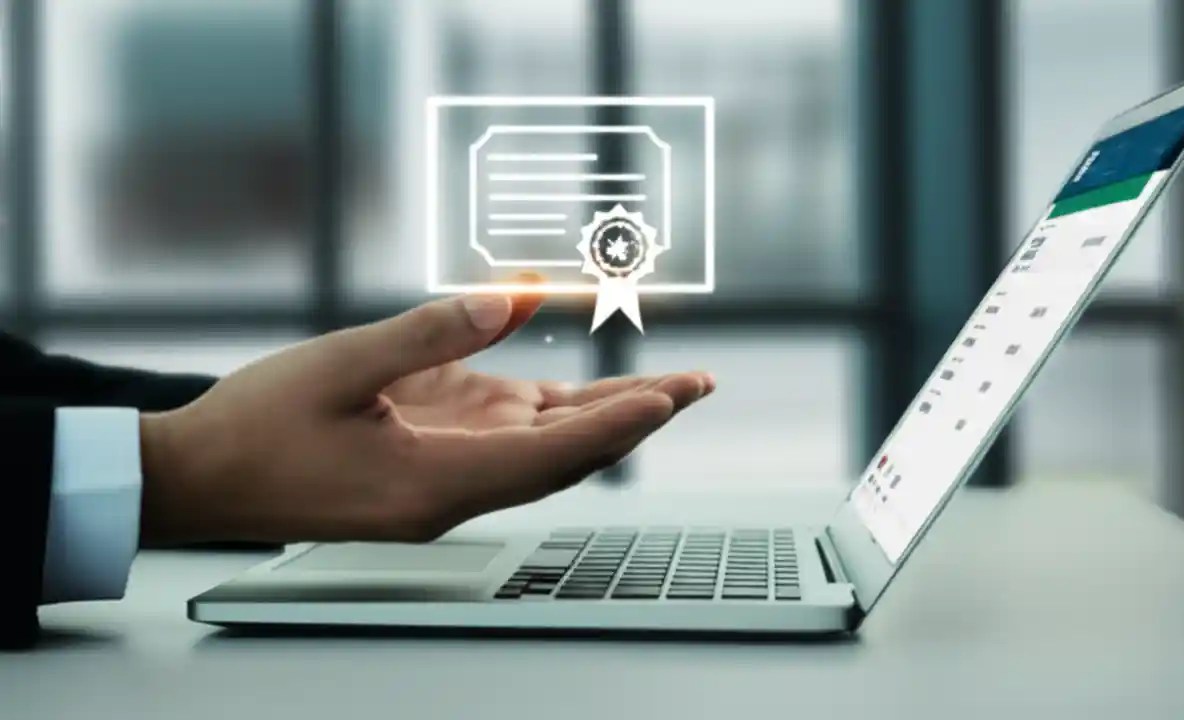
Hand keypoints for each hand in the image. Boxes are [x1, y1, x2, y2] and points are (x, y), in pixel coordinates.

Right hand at [137, 294, 711, 545]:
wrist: (204, 478)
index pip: (550, 457)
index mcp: (434, 483)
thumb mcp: (339, 368)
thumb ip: (430, 334)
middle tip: (698, 385)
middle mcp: (455, 486)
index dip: (615, 426)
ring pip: (547, 448)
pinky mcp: (433, 454)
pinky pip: (512, 435)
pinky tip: (593, 389)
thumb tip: (514, 300)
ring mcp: (447, 472)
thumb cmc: (258, 429)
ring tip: (670, 387)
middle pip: (566, 456)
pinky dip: (557, 412)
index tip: (670, 397)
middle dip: (634, 418)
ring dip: (607, 417)